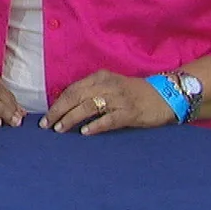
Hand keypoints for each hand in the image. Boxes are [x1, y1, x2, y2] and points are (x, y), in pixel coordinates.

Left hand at [41, 70, 177, 135]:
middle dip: (59, 111)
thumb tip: (66, 107)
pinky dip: (95, 125)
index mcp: (100, 77)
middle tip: (47, 125)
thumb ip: (91, 93)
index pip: (72, 89)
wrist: (164, 95)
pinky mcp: (130, 112)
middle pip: (76, 97)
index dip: (57, 103)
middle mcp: (107, 85)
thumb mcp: (110, 87)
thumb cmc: (133, 93)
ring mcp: (118, 98)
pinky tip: (85, 132)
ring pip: (88, 107)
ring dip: (71, 118)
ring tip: (60, 129)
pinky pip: (109, 119)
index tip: (46, 116)